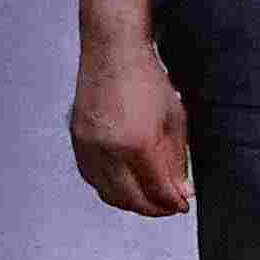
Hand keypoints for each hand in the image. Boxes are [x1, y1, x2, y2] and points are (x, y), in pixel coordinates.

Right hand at [71, 43, 192, 218]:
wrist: (112, 50)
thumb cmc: (147, 79)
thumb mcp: (174, 120)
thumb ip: (177, 161)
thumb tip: (181, 193)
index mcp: (138, 143)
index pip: (157, 190)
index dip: (172, 204)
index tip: (182, 206)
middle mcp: (109, 149)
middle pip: (131, 199)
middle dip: (153, 209)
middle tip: (168, 206)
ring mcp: (88, 146)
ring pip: (109, 194)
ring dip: (130, 202)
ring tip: (149, 197)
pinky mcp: (77, 141)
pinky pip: (92, 178)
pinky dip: (110, 188)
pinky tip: (125, 184)